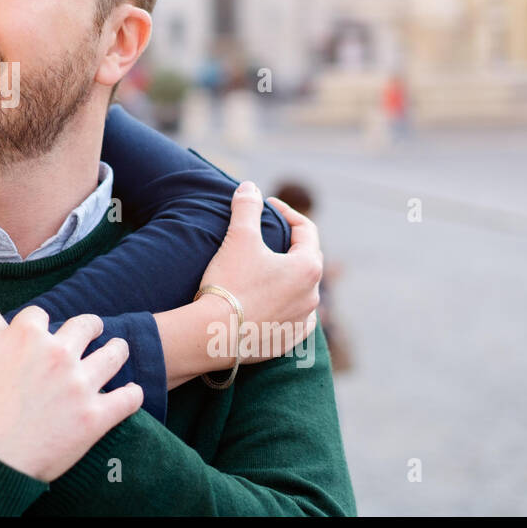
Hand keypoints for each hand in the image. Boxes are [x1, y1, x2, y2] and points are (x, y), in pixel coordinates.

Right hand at [0, 281, 143, 482]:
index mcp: (24, 333)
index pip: (39, 315)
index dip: (36, 325)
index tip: (35, 335)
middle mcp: (57, 352)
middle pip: (85, 325)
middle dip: (87, 327)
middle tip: (90, 332)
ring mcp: (79, 385)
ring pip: (114, 355)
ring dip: (116, 352)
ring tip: (117, 352)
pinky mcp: (95, 418)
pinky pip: (128, 398)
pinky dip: (131, 394)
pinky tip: (130, 394)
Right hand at [195, 181, 322, 364]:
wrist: (214, 334)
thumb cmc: (230, 283)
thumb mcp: (238, 237)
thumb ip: (246, 207)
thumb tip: (249, 187)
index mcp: (307, 267)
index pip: (306, 229)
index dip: (287, 212)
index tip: (267, 205)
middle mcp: (313, 295)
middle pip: (306, 260)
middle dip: (289, 244)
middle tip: (268, 234)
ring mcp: (302, 320)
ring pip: (302, 290)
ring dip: (288, 276)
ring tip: (267, 268)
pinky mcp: (288, 340)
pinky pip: (294, 318)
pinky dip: (285, 306)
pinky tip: (273, 303)